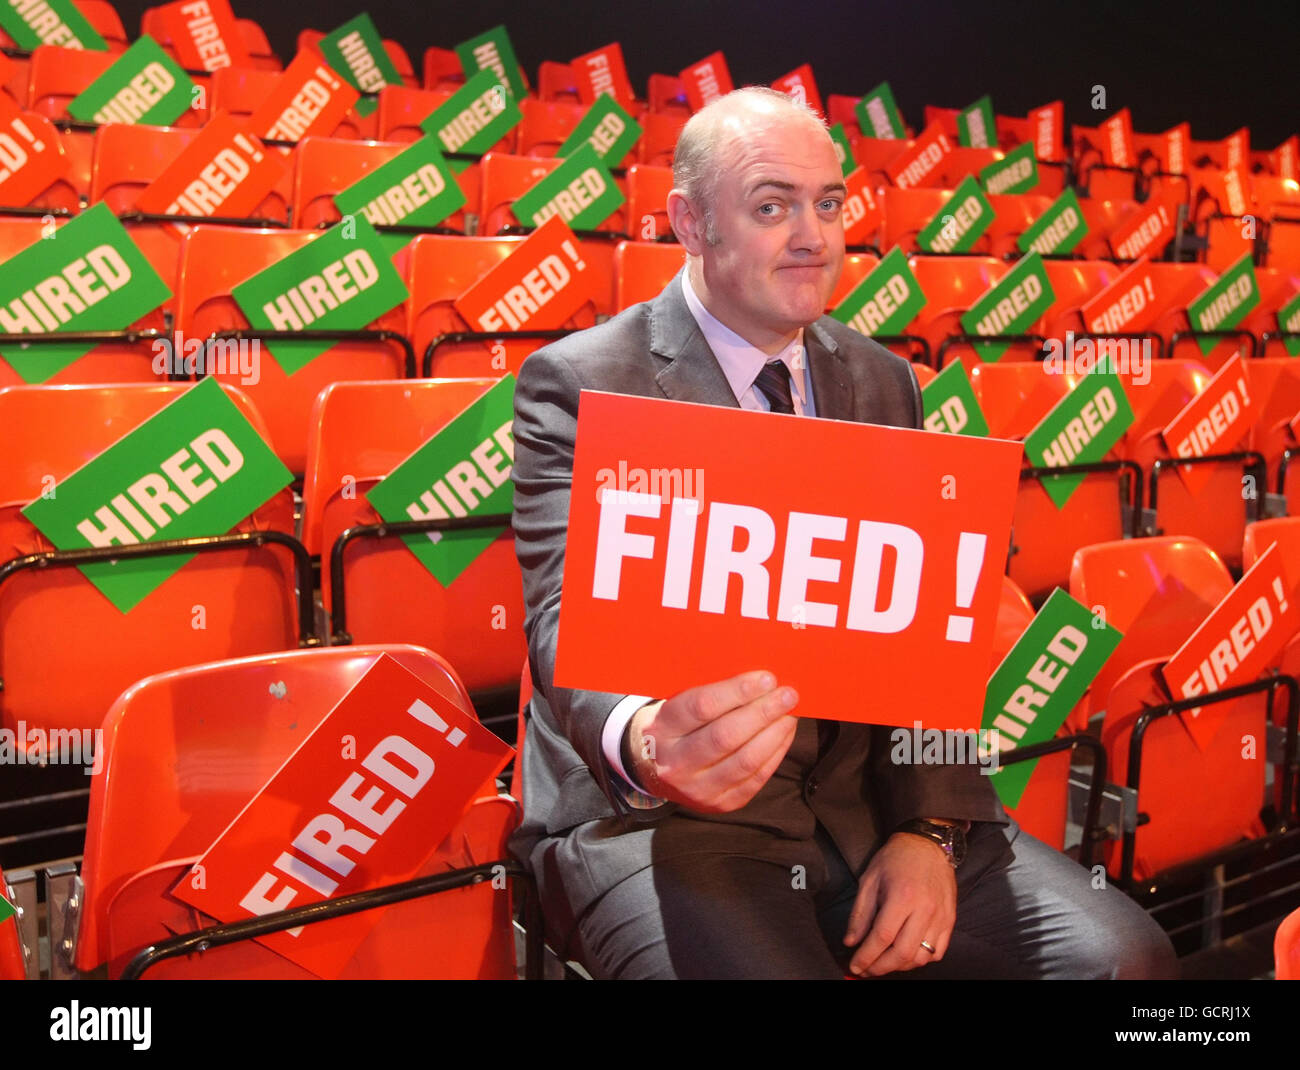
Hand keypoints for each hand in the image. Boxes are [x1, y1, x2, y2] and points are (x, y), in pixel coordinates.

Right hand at [626, 670, 798, 813]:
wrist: (652, 769)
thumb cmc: (673, 726)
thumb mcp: (674, 705)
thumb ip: (709, 693)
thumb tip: (758, 680)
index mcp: (661, 729)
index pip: (702, 707)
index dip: (738, 691)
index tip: (766, 678)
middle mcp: (675, 762)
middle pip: (726, 736)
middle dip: (763, 712)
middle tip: (788, 695)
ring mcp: (697, 788)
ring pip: (745, 760)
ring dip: (774, 733)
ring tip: (791, 713)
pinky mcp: (720, 804)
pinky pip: (755, 779)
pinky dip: (775, 753)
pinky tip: (784, 734)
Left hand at [842, 832, 956, 976]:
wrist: (929, 845)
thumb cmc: (896, 859)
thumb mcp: (870, 879)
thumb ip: (860, 913)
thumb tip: (851, 942)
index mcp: (902, 897)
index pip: (882, 937)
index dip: (866, 956)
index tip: (855, 965)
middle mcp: (924, 910)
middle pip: (902, 953)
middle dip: (881, 967)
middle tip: (867, 969)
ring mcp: (940, 917)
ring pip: (920, 957)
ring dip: (900, 966)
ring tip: (884, 962)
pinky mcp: (949, 920)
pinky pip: (937, 952)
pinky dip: (920, 960)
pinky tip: (906, 955)